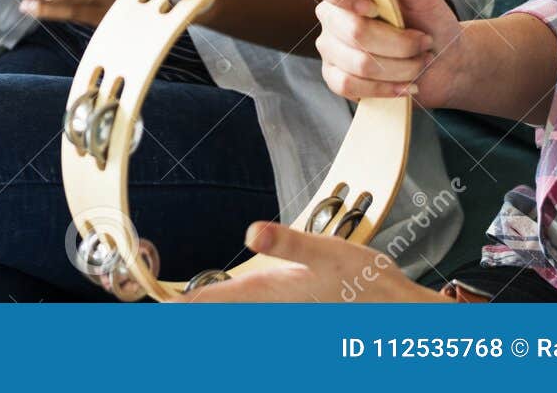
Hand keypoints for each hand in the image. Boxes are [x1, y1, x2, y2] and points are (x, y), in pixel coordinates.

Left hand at [174, 220, 447, 302]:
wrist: (401, 319)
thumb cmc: (367, 284)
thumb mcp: (330, 252)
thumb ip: (288, 242)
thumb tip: (252, 231)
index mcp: (270, 293)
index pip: (211, 300)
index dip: (180, 302)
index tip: (154, 299)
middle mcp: (270, 314)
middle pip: (217, 317)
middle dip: (190, 312)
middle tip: (163, 305)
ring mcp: (282, 323)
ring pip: (235, 323)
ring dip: (211, 314)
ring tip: (185, 308)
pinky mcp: (294, 325)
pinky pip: (257, 325)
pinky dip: (235, 316)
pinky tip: (230, 310)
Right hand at [304, 0, 465, 107]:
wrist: (444, 63)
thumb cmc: (431, 25)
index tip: (373, 8)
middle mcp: (332, 16)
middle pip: (354, 31)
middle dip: (400, 43)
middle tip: (423, 43)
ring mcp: (330, 48)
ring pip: (358, 63)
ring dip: (401, 68)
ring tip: (419, 64)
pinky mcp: (335, 77)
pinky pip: (349, 85)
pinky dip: (384, 88)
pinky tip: (404, 86)